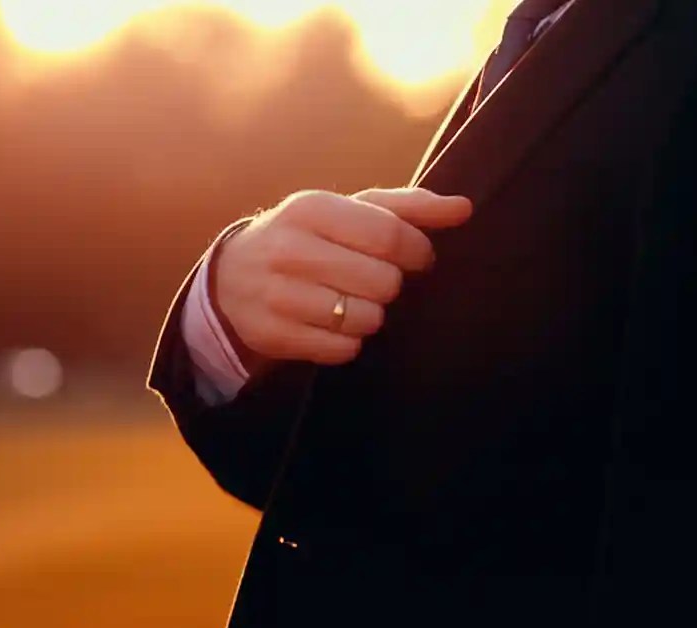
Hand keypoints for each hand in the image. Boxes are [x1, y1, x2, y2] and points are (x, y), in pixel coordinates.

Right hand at [212, 187, 472, 366]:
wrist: (232, 278)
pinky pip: (343, 350)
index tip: (416, 259)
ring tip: (353, 302)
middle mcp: (289, 249)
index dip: (417, 253)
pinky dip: (348, 342)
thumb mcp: (349, 212)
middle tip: (376, 281)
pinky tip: (333, 325)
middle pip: (383, 282)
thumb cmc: (310, 238)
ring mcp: (276, 295)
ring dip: (372, 316)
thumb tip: (464, 208)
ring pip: (366, 320)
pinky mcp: (272, 336)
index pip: (390, 236)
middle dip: (391, 286)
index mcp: (312, 208)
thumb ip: (409, 207)